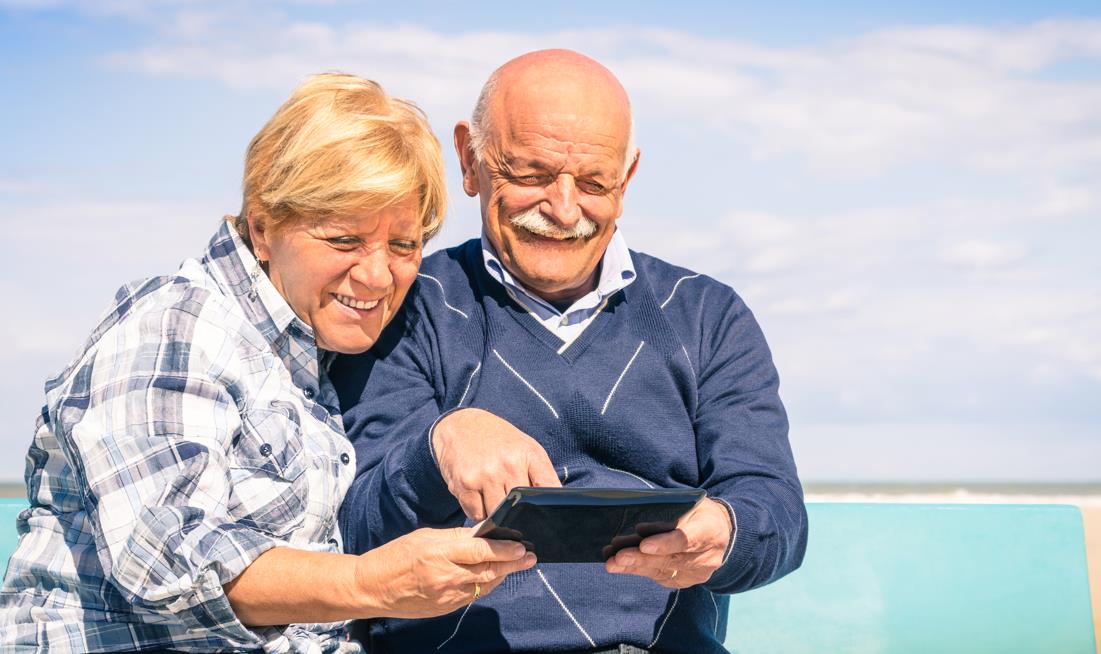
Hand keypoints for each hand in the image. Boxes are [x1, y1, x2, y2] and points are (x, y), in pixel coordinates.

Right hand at [355, 527, 535, 618]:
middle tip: (530, 556)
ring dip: (502, 574)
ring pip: (485, 585)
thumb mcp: (426, 536)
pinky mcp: (445, 608)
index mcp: (439, 553)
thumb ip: (456, 537)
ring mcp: (446, 596)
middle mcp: (445, 576)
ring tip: (516, 564)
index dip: (504, 549)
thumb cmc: (396, 556)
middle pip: (489, 570)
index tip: (521, 545)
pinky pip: (473, 596)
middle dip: (513, 563)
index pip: (480, 550)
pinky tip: (492, 576)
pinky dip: (485, 585)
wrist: (372, 588)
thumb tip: (483, 533)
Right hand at [432, 408, 560, 519]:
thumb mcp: (527, 449)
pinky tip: (478, 496)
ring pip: (497, 516)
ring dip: (497, 515)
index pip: (549, 489)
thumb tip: (554, 509)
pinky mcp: (464, 484)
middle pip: (520, 509)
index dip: (552, 508)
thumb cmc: (499, 441)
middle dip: (519, 515)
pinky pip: (476, 514)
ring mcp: (485, 475)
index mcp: (529, 455)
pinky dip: (478, 512)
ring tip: (494, 498)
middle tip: (516, 512)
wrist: (461, 425)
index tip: (551, 520)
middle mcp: (508, 464)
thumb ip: (541, 476)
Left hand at [604, 498, 731, 587]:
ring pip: (663, 571)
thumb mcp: (693, 502)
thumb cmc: (700, 512)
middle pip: (670, 559)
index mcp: (710, 530)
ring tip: (612, 564)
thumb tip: (640, 520)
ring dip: (635, 567)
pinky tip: (622, 567)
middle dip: (641, 559)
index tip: (644, 545)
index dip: (665, 543)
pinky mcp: (687, 581)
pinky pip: (661, 578)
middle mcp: (707, 556)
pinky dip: (640, 571)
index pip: (686, 539)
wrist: (723, 533)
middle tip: (618, 557)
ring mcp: (698, 572)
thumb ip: (672, 510)